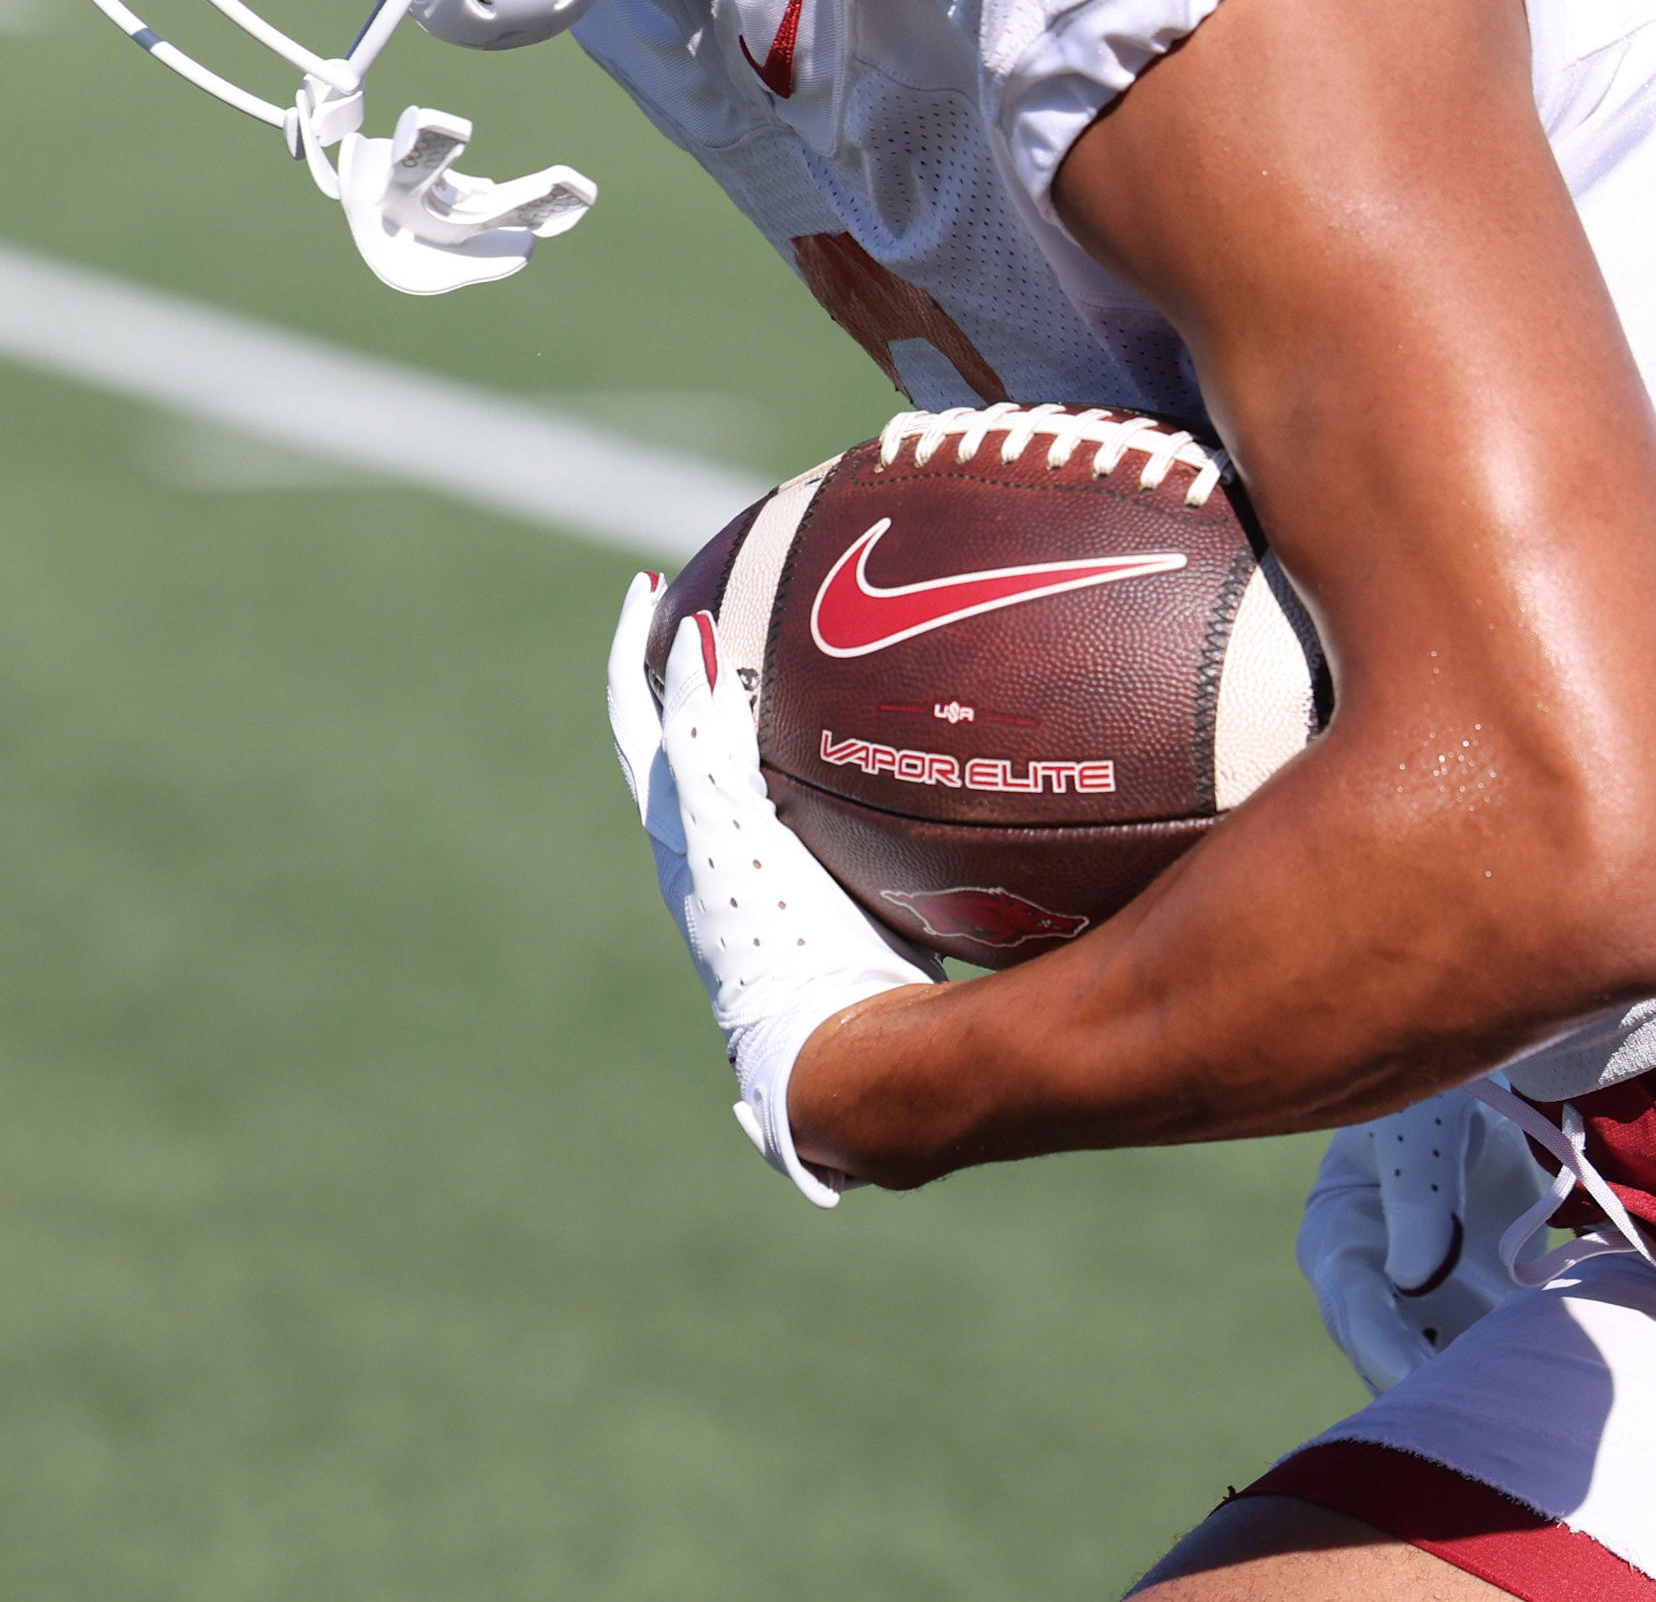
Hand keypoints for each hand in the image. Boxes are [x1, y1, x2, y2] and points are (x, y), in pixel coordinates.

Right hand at [602, 568, 936, 1203]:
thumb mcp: (888, 909)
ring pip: (650, 741)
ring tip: (650, 595)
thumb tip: (1020, 829)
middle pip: (644, 750)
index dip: (675, 721)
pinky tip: (696, 632)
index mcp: (721, 874)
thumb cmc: (877, 1000)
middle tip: (645, 599)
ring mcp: (696, 854)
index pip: (685, 783)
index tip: (684, 658)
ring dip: (646, 664)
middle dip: (635, 674)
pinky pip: (694, 751)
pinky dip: (687, 690)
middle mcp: (694, 861)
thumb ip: (913, 864)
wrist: (841, 1062)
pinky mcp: (713, 849)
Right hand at [1296, 1087, 1550, 1395]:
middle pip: (1390, 1359)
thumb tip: (1413, 1281)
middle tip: (1477, 1426)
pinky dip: (1511, 1380)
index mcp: (1338, 1238)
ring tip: (1514, 1418)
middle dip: (1430, 1394)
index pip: (1355, 1308)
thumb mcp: (1423, 1127)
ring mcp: (1422, 1311)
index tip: (1421, 1383)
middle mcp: (1371, 1288)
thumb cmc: (1437, 1098)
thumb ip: (1417, 1192)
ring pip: (1437, 1374)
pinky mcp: (1472, 1318)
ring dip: (1471, 1396)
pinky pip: (1485, 1363)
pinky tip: (1544, 1393)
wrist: (1492, 1100)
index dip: (1385, 1349)